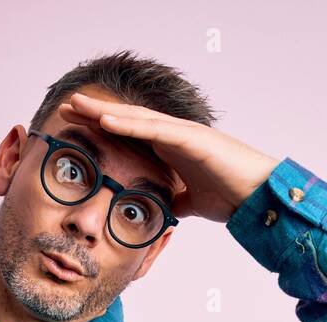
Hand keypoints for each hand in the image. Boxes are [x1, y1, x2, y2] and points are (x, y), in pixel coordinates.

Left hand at [58, 91, 280, 222]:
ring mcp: (182, 134)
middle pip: (127, 120)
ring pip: (136, 118)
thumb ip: (176, 202)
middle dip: (95, 113)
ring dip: (104, 111)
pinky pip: (155, 129)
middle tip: (66, 107)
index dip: (101, 129)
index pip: (129, 134)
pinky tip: (106, 120)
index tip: (74, 128)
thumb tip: (161, 211)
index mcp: (171, 149)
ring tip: (77, 104)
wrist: (260, 198)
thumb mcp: (192, 203)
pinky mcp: (192, 139)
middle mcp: (173, 136)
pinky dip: (129, 124)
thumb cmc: (232, 196)